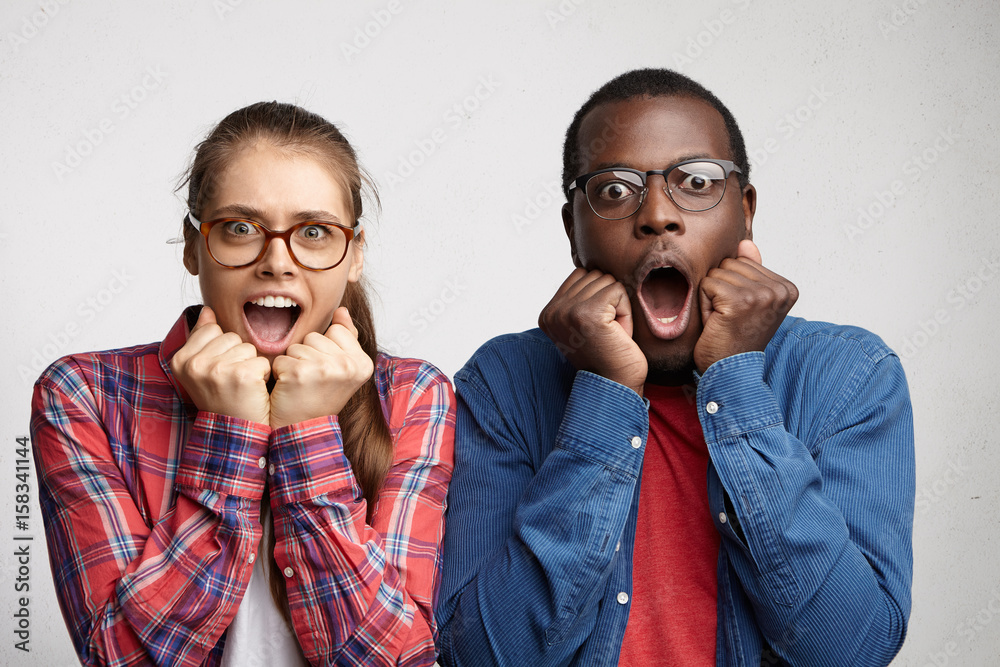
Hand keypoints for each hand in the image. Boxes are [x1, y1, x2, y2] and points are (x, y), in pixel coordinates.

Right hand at [169, 306, 271, 423]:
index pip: (212, 329)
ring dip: (251, 365)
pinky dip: (263, 376)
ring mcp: (217, 370)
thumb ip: (202, 337)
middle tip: (232, 381)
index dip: (222, 349)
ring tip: (241, 386)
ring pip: (248, 348)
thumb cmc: (221, 399)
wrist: (233, 433)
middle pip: (231, 337)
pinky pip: (262, 361)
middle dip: (238, 356)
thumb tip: (207, 311)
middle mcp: (195, 364)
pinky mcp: (241, 376)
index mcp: (181, 360)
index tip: (218, 372)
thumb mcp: (203, 369)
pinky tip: (253, 391)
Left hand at [268, 307, 373, 428]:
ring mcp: (325, 369)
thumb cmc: (321, 396)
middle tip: (313, 381)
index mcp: (363, 363)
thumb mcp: (342, 368)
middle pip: (315, 337)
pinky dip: (280, 372)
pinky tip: (290, 389)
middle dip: (308, 355)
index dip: (326, 349)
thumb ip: (346, 337)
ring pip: (297, 346)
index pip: (336, 331)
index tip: (328, 373)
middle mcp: (348, 365)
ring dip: (294, 363)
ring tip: (302, 385)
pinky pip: (282, 358)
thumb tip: (342, 310)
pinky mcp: (300, 373)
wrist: (304, 430)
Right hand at [539, 268, 647, 395]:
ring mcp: (568, 311)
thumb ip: (579, 297)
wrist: (615, 385)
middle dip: (609, 300)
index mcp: (547, 313)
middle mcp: (552, 311)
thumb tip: (590, 266)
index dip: (598, 297)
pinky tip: (618, 333)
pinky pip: (618, 291)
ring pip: (607, 281)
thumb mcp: (584, 324)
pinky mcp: (588, 312)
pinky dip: (626, 311)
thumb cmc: (607, 354)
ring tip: (612, 332)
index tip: (597, 328)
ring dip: (618, 306)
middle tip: (607, 332)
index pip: (580, 275)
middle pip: (594, 275)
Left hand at [694, 240, 797, 372]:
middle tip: (729, 318)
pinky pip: (707, 284)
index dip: (733, 286)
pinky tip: (715, 322)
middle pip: (730, 264)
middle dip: (721, 289)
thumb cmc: (736, 339)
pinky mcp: (740, 300)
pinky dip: (704, 304)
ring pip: (717, 273)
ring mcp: (762, 294)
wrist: (731, 373)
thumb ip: (751, 271)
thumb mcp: (748, 302)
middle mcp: (779, 290)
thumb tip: (746, 243)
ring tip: (723, 320)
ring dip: (711, 297)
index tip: (741, 313)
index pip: (745, 262)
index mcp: (787, 288)